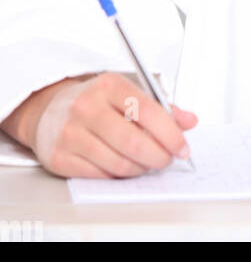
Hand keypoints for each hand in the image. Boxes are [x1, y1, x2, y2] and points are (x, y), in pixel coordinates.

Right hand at [30, 72, 197, 178]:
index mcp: (109, 85)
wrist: (50, 111)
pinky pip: (101, 176)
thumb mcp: (127, 93)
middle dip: (159, 156)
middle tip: (167, 160)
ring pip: (119, 163)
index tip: (182, 147)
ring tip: (146, 163)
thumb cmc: (95, 102)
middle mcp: (88, 107)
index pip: (148, 112)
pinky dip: (118, 175)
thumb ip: (160, 108)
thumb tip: (189, 121)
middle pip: (134, 142)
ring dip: (140, 168)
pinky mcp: (61, 157)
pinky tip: (123, 166)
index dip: (171, 134)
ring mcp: (72, 133)